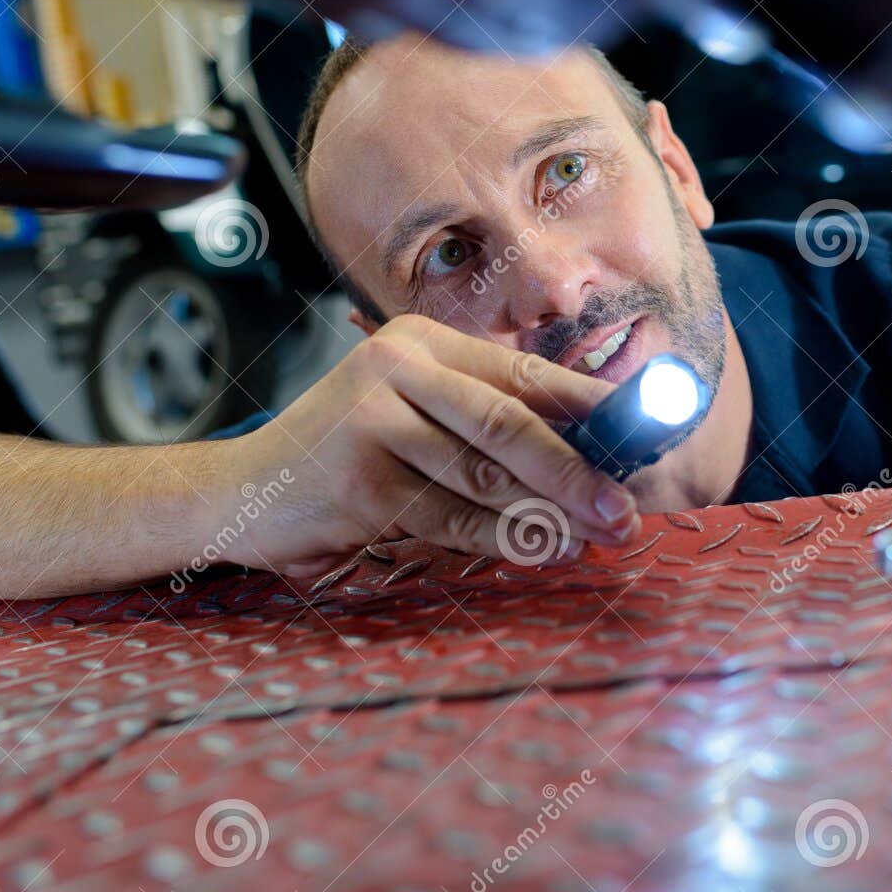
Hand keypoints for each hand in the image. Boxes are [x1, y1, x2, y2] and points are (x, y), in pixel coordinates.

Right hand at [212, 315, 640, 576]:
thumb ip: (486, 421)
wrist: (244, 491)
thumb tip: (594, 455)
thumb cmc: (349, 455)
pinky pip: (451, 518)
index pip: (523, 373)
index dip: (591, 407)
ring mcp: (372, 419)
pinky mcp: (359, 477)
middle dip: (580, 472)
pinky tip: (541, 549)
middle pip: (511, 423)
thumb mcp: (414, 413)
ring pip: (485, 475)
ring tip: (595, 536)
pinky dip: (502, 539)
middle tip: (626, 511)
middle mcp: (397, 365)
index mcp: (423, 341)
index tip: (646, 435)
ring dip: (550, 513)